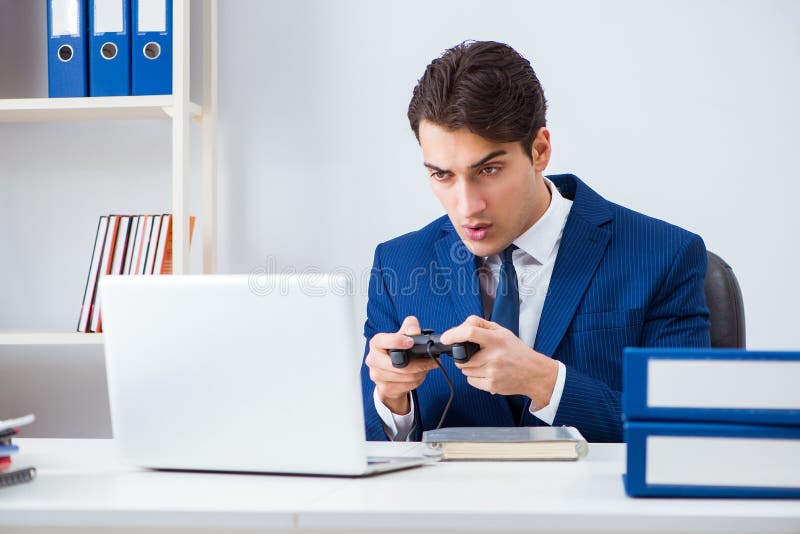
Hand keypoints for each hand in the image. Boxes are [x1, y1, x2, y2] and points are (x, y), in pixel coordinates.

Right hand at [365, 316, 437, 414]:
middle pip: (398, 364)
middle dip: (419, 363)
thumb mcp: (403, 335)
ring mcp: (377, 375)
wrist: (388, 373)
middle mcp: (373, 359)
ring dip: (421, 372)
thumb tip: (414, 330)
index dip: (397, 341)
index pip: (382, 341)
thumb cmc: (396, 351)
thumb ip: (410, 327)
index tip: (410, 342)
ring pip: (405, 376)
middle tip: (432, 360)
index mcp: (376, 343)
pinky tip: (420, 375)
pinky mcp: (384, 388)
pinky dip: (417, 381)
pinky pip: (406, 386)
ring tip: (427, 367)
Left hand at [440, 315, 558, 407]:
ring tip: (483, 363)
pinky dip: (474, 377)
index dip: (454, 334)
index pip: (470, 333)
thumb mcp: (502, 332)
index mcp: (497, 339)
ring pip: (465, 370)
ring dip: (469, 367)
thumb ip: (481, 325)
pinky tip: (486, 373)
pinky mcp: (492, 385)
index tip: (446, 338)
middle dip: (462, 356)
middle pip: (463, 356)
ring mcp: (493, 372)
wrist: (533, 373)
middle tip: (473, 355)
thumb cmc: (517, 351)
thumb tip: (462, 325)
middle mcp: (495, 355)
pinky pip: (471, 381)